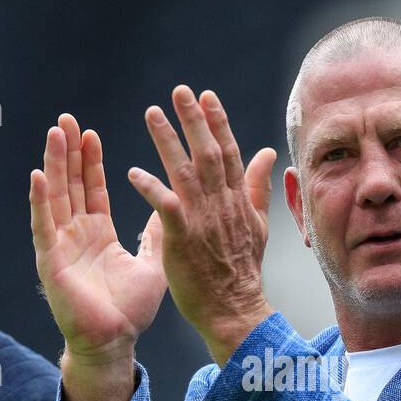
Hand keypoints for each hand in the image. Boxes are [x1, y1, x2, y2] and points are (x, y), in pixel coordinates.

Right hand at [30, 113, 166, 365]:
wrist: (116, 342)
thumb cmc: (131, 310)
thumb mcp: (153, 264)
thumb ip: (158, 235)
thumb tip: (171, 206)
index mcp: (99, 235)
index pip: (92, 189)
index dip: (90, 162)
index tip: (90, 133)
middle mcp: (76, 235)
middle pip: (70, 185)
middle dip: (68, 152)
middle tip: (66, 120)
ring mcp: (60, 246)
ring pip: (55, 197)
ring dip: (53, 165)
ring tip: (54, 134)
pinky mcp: (50, 261)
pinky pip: (43, 226)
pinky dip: (40, 201)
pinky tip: (38, 175)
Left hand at [127, 86, 276, 364]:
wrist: (234, 310)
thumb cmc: (242, 271)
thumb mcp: (258, 225)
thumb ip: (258, 186)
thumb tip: (267, 152)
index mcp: (238, 201)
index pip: (229, 152)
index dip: (217, 122)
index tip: (206, 96)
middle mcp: (221, 205)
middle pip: (208, 153)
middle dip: (193, 120)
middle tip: (178, 90)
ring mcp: (202, 221)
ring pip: (185, 172)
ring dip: (167, 141)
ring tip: (151, 114)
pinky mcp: (183, 239)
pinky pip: (165, 207)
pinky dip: (151, 188)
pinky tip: (133, 172)